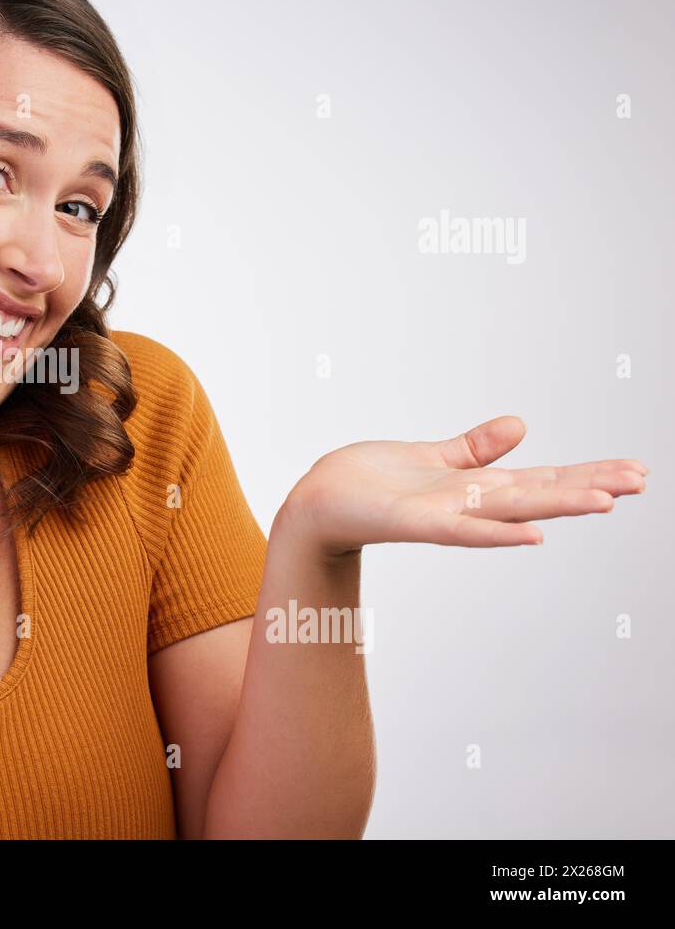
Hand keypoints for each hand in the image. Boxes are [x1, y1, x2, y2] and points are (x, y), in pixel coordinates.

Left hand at [280, 415, 648, 556]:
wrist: (317, 501)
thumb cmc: (370, 482)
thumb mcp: (433, 456)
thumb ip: (476, 448)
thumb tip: (522, 425)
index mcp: (474, 486)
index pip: (541, 477)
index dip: (587, 472)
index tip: (635, 470)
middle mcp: (466, 503)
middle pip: (538, 492)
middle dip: (588, 485)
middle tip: (641, 481)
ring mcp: (442, 515)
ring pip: (509, 509)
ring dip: (556, 505)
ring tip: (604, 500)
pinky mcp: (411, 522)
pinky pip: (459, 530)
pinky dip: (495, 532)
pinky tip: (532, 533)